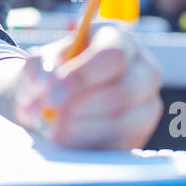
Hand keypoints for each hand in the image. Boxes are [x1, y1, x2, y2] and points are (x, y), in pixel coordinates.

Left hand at [13, 23, 162, 149]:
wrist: (58, 99)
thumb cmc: (54, 73)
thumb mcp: (42, 62)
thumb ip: (38, 66)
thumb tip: (45, 80)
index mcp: (120, 40)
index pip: (113, 55)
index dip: (82, 77)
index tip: (51, 97)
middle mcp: (143, 69)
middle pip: (123, 91)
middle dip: (80, 108)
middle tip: (48, 117)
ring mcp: (147, 104)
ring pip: (123, 121)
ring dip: (82, 129)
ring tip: (52, 130)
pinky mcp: (141, 134)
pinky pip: (120, 144)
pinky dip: (90, 145)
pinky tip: (66, 141)